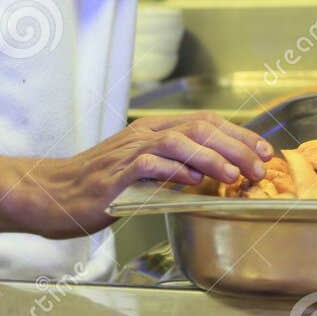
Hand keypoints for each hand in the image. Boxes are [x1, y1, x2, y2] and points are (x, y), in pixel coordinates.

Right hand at [13, 112, 273, 238]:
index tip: (263, 151)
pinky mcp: (116, 173)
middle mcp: (144, 133)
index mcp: (153, 130)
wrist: (53, 193)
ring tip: (235, 175)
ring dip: (211, 158)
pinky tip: (192, 182)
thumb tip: (213, 176)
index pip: (205, 122)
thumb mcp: (143, 173)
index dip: (238, 134)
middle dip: (235, 145)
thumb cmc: (98, 187)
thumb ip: (174, 169)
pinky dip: (174, 170)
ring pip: (179, 141)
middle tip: (258, 166)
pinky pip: (150, 164)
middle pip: (199, 127)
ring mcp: (129, 151)